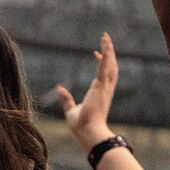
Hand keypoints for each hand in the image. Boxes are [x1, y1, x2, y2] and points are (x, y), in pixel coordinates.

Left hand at [54, 32, 118, 152]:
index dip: (101, 63)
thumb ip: (66, 99)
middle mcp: (105, 89)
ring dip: (109, 50)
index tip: (96, 53)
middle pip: (110, 66)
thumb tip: (59, 88)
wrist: (88, 132)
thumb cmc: (81, 125)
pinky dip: (106, 56)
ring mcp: (105, 87)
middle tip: (106, 39)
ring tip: (106, 37)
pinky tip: (104, 45)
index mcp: (100, 93)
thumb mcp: (71, 109)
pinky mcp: (100, 86)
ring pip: (110, 64)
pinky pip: (104, 68)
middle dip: (109, 52)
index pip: (102, 74)